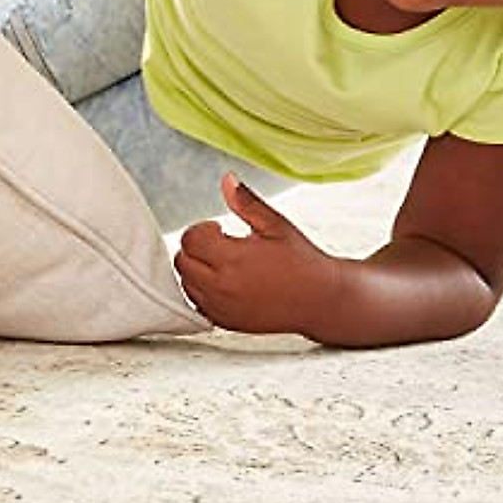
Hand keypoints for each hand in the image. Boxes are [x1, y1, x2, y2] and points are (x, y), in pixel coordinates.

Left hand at [174, 173, 343, 335]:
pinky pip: (197, 306)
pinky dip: (202, 292)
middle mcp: (222, 287)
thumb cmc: (300, 260)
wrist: (319, 299)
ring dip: (196, 269)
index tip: (219, 228)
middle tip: (220, 243)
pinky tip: (224, 282)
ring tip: (223, 262)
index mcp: (232, 259)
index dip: (202, 229)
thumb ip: (246, 202)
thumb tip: (226, 179)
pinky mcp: (226, 323)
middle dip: (196, 247)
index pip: (190, 239)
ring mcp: (222, 308)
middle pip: (182, 261)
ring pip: (186, 284)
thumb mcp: (275, 224)